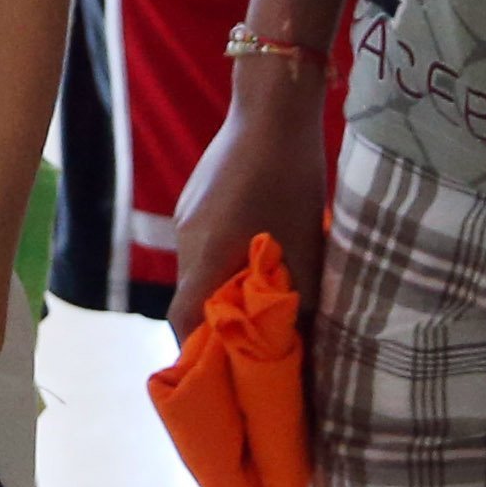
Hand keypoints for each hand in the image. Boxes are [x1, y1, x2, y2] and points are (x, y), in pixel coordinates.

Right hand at [167, 80, 330, 336]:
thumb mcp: (304, 250)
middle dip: (216, 325)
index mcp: (206, 260)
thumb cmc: (291, 182)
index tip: (214, 377)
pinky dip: (224, 257)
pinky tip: (259, 247)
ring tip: (262, 294)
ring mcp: (187, 217)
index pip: (181, 324)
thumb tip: (300, 345)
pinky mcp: (196, 197)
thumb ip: (295, 302)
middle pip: (190, 298)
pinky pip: (204, 241)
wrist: (272, 109)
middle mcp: (186, 243)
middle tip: (249, 342)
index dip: (194, 355)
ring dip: (223, 287)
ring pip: (199, 268)